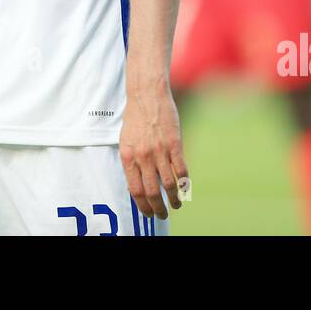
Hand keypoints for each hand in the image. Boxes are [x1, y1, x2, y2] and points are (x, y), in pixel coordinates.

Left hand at [118, 86, 187, 221]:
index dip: (143, 206)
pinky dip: (184, 184)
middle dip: (157, 208)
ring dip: (173, 200)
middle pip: (152, 192)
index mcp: (128, 157)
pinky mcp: (175, 144)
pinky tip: (185, 190)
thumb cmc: (135, 118)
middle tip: (161, 215)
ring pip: (169, 185)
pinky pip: (181, 170)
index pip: (135, 190)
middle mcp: (143, 156)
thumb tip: (136, 186)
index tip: (148, 213)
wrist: (147, 94)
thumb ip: (131, 163)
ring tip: (175, 205)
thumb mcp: (125, 141)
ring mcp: (160, 151)